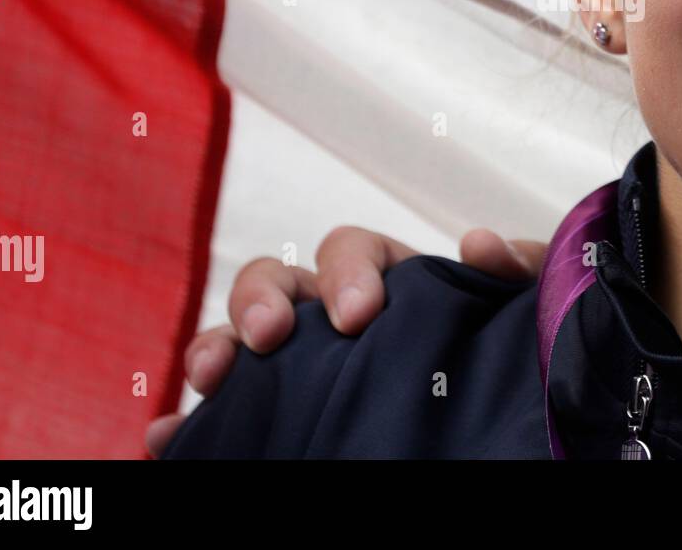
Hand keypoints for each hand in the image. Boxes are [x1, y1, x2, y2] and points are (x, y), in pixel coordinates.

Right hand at [144, 226, 547, 456]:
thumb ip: (510, 272)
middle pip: (275, 282)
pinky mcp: (278, 412)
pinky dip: (191, 419)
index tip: (360, 314)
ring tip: (211, 376)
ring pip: (236, 339)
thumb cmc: (494, 339)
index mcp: (382, 279)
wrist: (495, 410)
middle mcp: (327, 314)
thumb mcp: (512, 305)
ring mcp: (297, 362)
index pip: (349, 252)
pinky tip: (169, 436)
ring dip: (216, 347)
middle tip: (272, 336)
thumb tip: (479, 245)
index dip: (347, 273)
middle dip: (263, 299)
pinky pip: (224, 410)